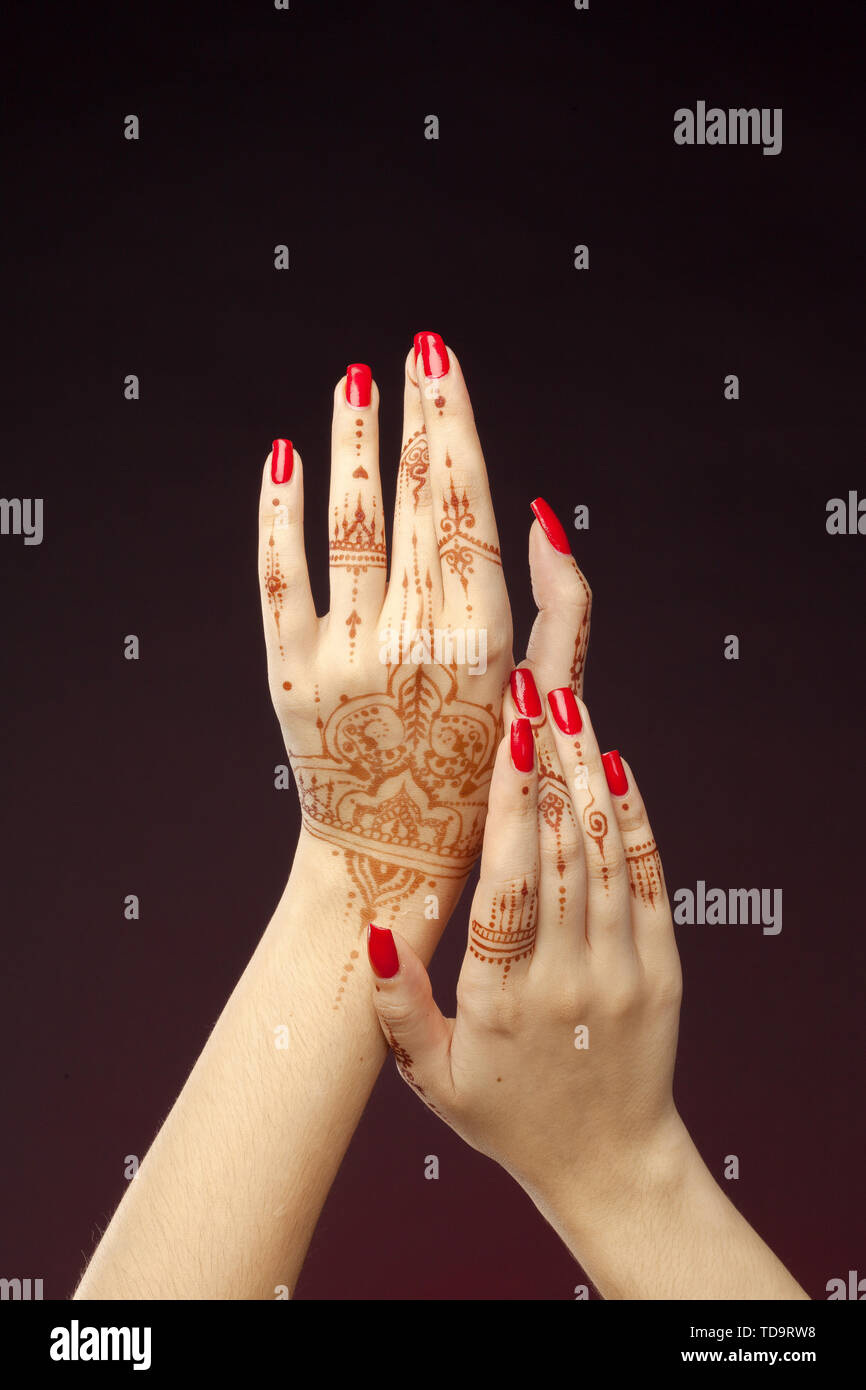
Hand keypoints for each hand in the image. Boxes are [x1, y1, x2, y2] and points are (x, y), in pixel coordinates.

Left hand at [258, 336, 571, 958]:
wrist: (388, 856)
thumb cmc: (477, 775)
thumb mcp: (540, 696)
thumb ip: (560, 610)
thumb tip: (541, 515)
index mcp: (483, 642)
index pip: (467, 506)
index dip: (454, 426)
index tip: (443, 362)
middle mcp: (413, 640)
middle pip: (412, 502)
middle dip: (415, 416)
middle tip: (415, 349)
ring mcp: (343, 655)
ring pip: (346, 524)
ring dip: (352, 443)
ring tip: (357, 379)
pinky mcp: (288, 673)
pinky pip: (278, 575)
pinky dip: (278, 513)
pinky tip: (287, 456)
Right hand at [367, 675, 682, 1207]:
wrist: (610, 1163)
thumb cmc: (507, 1116)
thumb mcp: (433, 1077)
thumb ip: (397, 1004)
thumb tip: (373, 926)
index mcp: (507, 996)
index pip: (510, 884)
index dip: (509, 806)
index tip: (507, 738)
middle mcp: (572, 974)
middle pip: (563, 848)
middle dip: (548, 760)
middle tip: (533, 686)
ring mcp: (624, 967)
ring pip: (608, 852)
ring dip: (587, 771)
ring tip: (566, 703)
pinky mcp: (661, 967)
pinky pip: (651, 879)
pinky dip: (635, 818)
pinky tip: (615, 767)